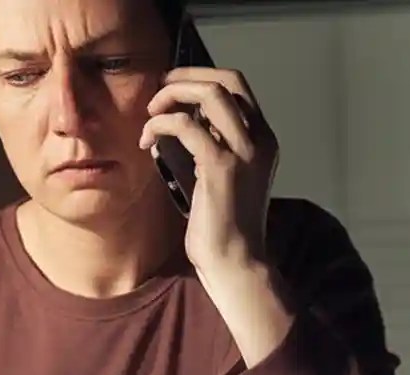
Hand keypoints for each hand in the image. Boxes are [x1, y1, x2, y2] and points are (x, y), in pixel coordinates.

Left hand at [138, 67, 278, 273]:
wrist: (235, 262)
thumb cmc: (222, 226)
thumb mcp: (223, 177)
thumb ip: (213, 146)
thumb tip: (183, 119)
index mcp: (263, 140)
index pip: (238, 86)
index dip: (201, 77)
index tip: (171, 87)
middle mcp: (260, 139)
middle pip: (227, 80)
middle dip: (186, 78)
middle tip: (156, 94)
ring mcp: (244, 151)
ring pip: (210, 94)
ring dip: (171, 96)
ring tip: (149, 115)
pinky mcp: (221, 166)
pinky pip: (185, 125)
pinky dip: (160, 124)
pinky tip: (146, 141)